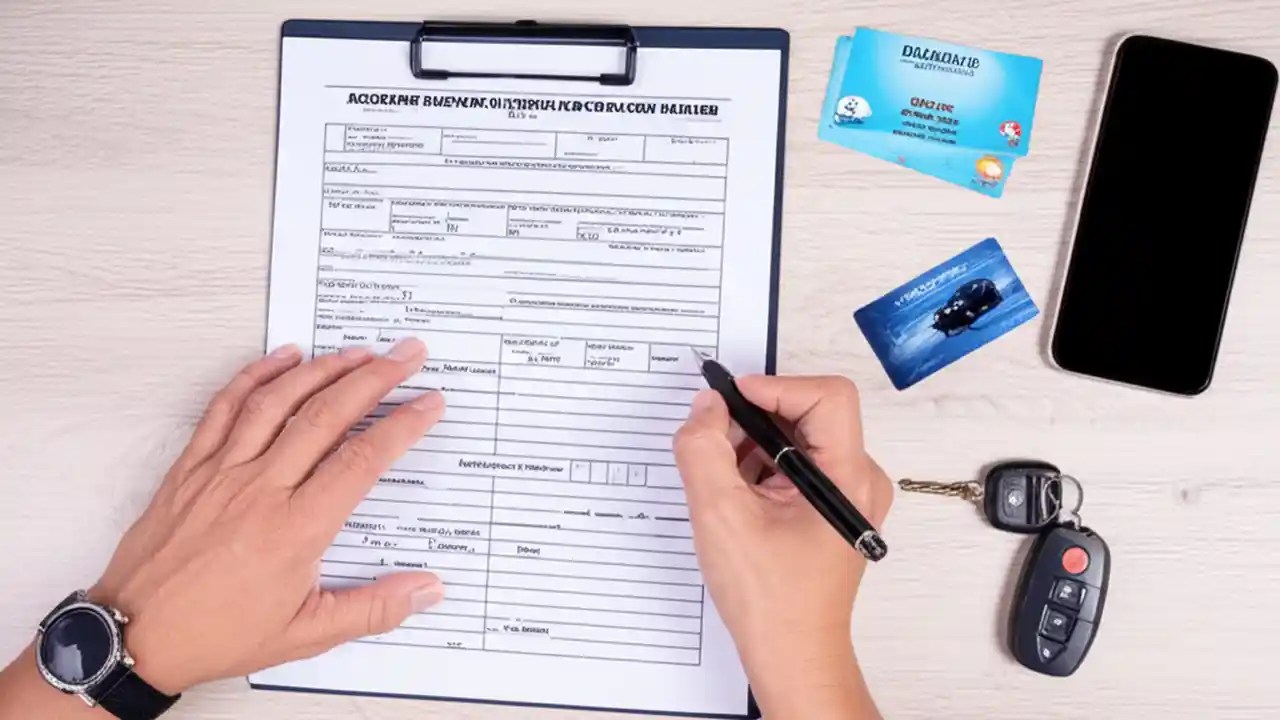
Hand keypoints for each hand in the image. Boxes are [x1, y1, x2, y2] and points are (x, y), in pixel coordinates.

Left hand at [87, 338, 445, 694]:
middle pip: (327, 416)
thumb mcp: (306, 634)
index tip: (428, 403)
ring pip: (279, 402)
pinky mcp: (191, 467)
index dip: (402, 426)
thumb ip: (374, 608)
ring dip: (323, 369)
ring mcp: (222, 472)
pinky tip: (283, 359)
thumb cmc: (217, 635)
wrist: (136, 637)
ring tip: (358, 351)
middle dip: (374, 378)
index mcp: (295, 529)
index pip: (361, 460)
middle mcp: (260, 490)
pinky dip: (256, 376)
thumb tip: (428, 590)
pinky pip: (224, 407)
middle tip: (406, 355)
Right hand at [673, 375, 891, 719]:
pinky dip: (760, 468)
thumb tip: (705, 408)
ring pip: (797, 439)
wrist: (791, 655)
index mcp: (848, 478)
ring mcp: (845, 495)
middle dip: (754, 421)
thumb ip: (704, 449)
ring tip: (723, 483)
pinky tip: (736, 500)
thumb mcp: (720, 514)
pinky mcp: (829, 508)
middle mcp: (858, 481)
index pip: (825, 396)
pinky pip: (794, 464)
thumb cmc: (771, 601)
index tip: (730, 399)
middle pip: (808, 413)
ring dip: (753, 447)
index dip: (774, 387)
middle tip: (714, 442)